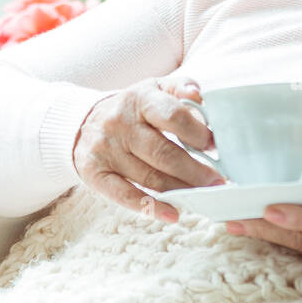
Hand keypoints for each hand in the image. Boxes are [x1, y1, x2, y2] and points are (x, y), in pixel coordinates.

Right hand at [71, 74, 225, 223]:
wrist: (84, 121)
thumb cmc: (134, 107)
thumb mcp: (156, 88)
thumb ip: (181, 88)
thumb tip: (199, 95)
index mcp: (140, 99)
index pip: (173, 116)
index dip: (198, 134)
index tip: (215, 147)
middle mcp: (120, 123)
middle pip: (164, 153)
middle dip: (195, 170)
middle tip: (218, 181)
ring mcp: (106, 149)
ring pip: (149, 177)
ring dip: (181, 190)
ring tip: (204, 195)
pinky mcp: (94, 173)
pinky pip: (124, 194)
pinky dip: (150, 208)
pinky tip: (173, 214)